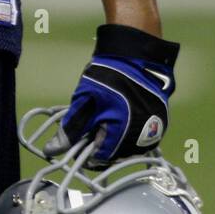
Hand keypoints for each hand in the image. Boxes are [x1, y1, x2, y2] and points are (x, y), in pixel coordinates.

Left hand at [44, 23, 179, 168]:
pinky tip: (121, 115)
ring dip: (116, 138)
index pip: (98, 158)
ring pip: (129, 147)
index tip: (79, 137)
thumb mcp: (84, 100)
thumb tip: (53, 149)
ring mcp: (154, 131)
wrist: (136, 55)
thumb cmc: (107, 76)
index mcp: (120, 135)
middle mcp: (141, 139)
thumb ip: (71, 128)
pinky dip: (130, 131)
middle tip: (93, 124)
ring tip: (107, 117)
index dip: (85, 149)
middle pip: (115, 155)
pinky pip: (141, 137)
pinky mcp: (161, 122)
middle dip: (101, 143)